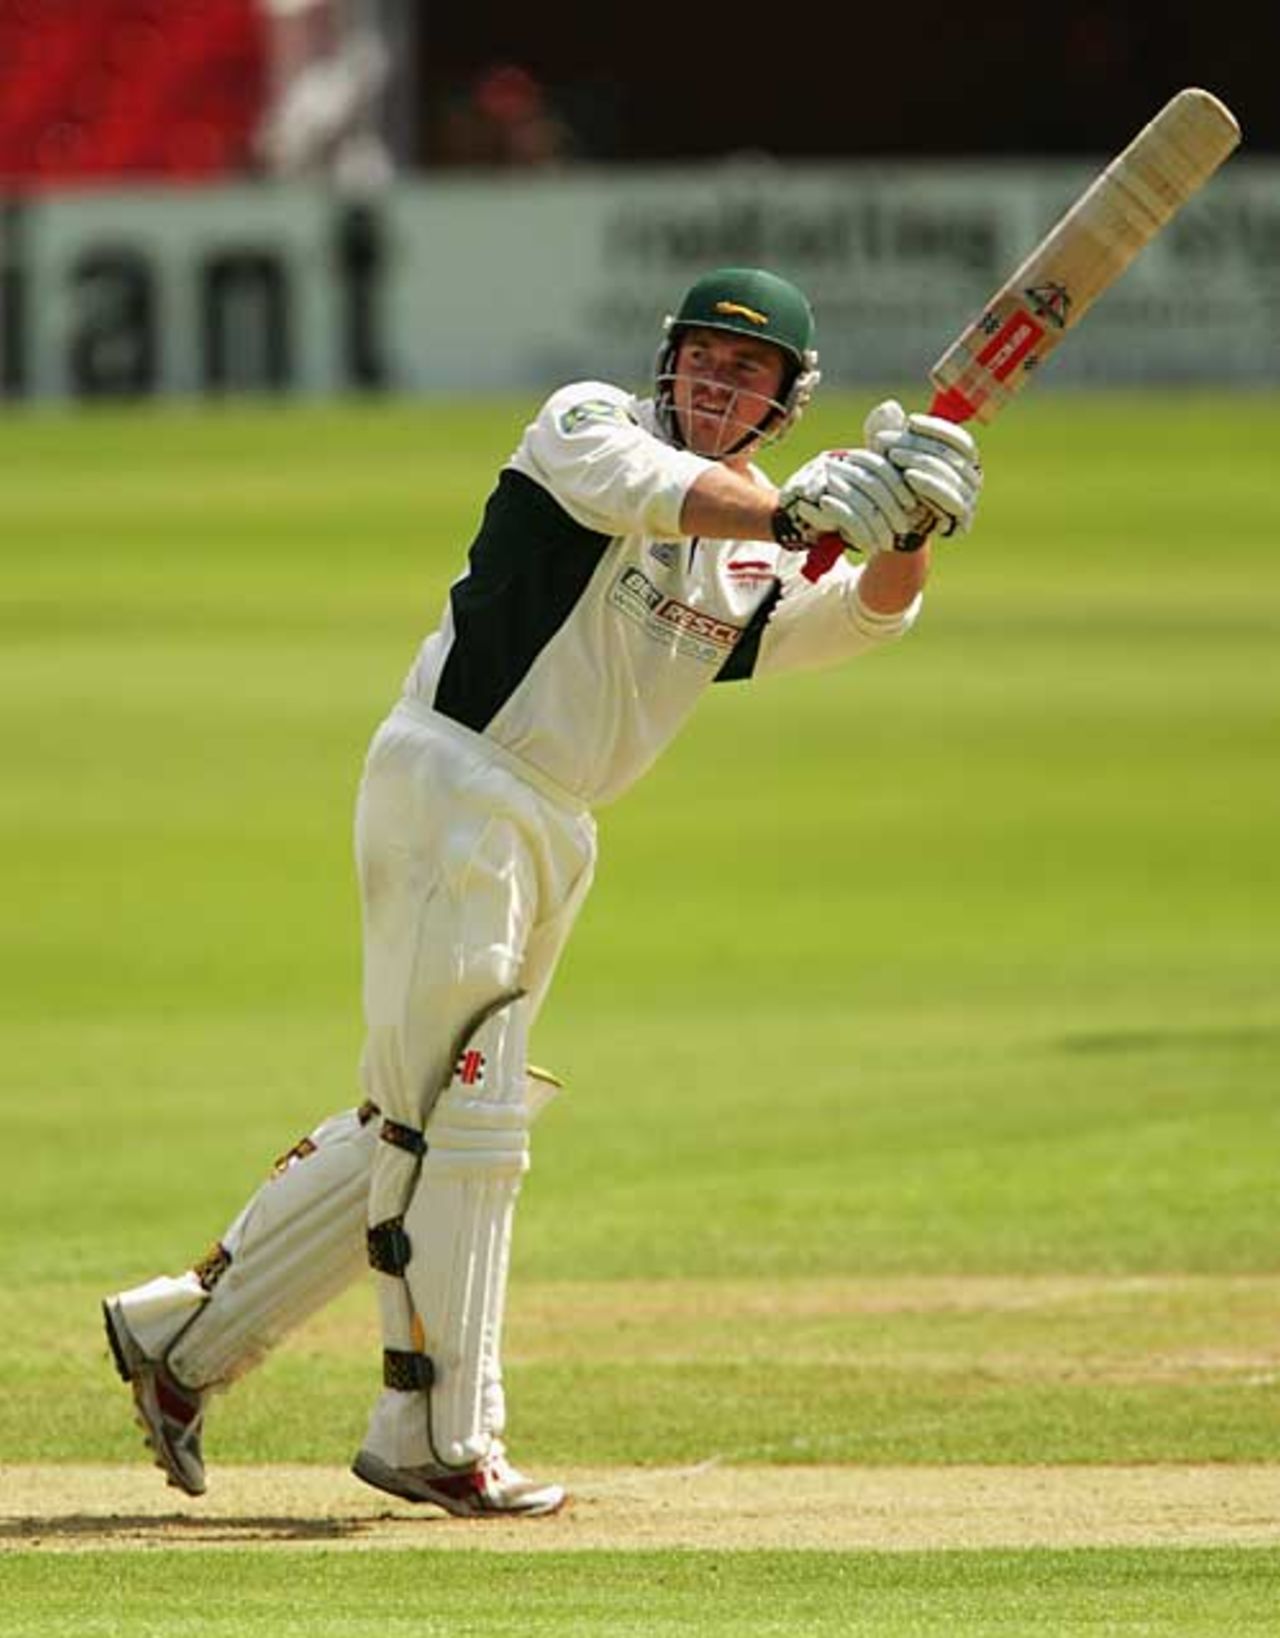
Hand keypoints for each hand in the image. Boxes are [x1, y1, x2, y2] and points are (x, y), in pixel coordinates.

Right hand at [773, 448, 924, 557]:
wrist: (792, 521)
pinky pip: (841, 514)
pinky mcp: (806, 497)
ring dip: (876, 526)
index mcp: (849, 457)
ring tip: (887, 544)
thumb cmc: (833, 511)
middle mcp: (835, 462)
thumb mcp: (859, 498)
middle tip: (904, 531)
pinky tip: (869, 545)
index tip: (913, 505)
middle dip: (890, 509)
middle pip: (871, 482)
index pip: (880, 465)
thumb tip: (915, 492)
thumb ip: (881, 490)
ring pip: (858, 500)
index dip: (898, 485)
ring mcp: (818, 477)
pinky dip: (859, 532)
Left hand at [866, 400, 982, 536]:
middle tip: (887, 441)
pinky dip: (930, 485)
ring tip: (893, 456)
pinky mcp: (962, 520)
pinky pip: (951, 499)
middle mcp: (973, 477)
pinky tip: (909, 476)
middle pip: (950, 455)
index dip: (937, 428)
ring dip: (920, 461)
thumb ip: (887, 432)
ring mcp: (970, 499)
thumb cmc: (895, 485)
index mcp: (964, 460)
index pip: (959, 439)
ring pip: (950, 473)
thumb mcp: (887, 455)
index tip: (910, 421)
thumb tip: (890, 407)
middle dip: (917, 444)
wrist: (895, 527)